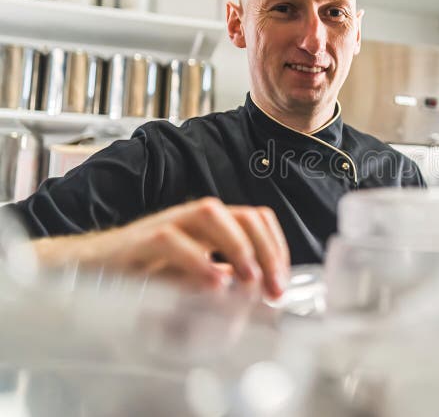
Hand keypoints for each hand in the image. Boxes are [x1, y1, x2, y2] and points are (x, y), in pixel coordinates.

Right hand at [33, 197, 290, 297]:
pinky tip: (213, 283)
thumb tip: (259, 293)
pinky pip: (171, 240)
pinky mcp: (141, 239)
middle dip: (267, 250)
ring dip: (238, 245)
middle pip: (244, 215)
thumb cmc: (144, 274)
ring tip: (250, 279)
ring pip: (211, 214)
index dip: (277, 248)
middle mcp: (195, 218)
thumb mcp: (194, 278)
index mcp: (213, 226)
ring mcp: (168, 224)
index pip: (258, 220)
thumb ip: (224, 279)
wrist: (89, 270)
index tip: (281, 284)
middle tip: (273, 288)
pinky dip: (197, 261)